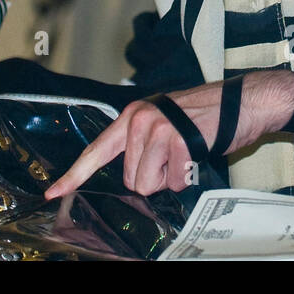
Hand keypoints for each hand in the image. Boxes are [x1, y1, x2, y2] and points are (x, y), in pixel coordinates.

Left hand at [45, 74, 272, 199]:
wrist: (241, 101)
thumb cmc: (204, 118)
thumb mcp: (162, 122)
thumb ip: (139, 145)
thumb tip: (129, 178)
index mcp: (130, 116)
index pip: (96, 150)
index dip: (73, 175)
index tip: (53, 192)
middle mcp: (138, 120)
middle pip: (129, 179)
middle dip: (153, 177)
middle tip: (175, 156)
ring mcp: (156, 129)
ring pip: (147, 184)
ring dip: (168, 179)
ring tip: (185, 154)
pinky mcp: (177, 141)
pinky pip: (172, 183)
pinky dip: (186, 177)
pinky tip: (196, 154)